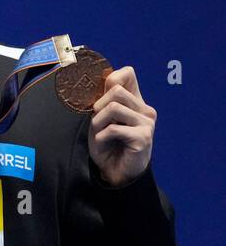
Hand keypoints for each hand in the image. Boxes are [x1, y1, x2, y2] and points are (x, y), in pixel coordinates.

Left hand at [87, 66, 155, 187]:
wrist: (115, 171)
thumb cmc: (107, 144)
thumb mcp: (101, 118)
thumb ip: (104, 100)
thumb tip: (100, 79)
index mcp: (135, 102)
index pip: (128, 73)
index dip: (110, 79)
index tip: (100, 98)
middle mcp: (145, 110)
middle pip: (116, 90)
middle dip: (98, 107)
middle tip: (98, 124)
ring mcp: (147, 123)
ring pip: (113, 108)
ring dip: (98, 123)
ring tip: (101, 135)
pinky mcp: (143, 137)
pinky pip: (114, 129)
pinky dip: (102, 137)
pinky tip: (105, 144)